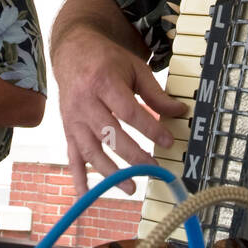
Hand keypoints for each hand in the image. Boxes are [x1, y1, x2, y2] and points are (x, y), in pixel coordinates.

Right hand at [54, 26, 186, 193]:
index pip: (129, 112)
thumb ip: (155, 93)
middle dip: (133, 156)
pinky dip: (79, 178)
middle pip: (110, 134)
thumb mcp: (134, 68)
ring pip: (91, 150)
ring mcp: (73, 118)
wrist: (73, 51)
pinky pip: (72, 156)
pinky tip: (87, 196)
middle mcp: (85, 102)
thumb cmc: (107, 60)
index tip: (169, 142)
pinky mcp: (67, 129)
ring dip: (110, 172)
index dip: (150, 129)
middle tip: (155, 169)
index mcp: (104, 82)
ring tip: (131, 187)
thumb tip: (180, 112)